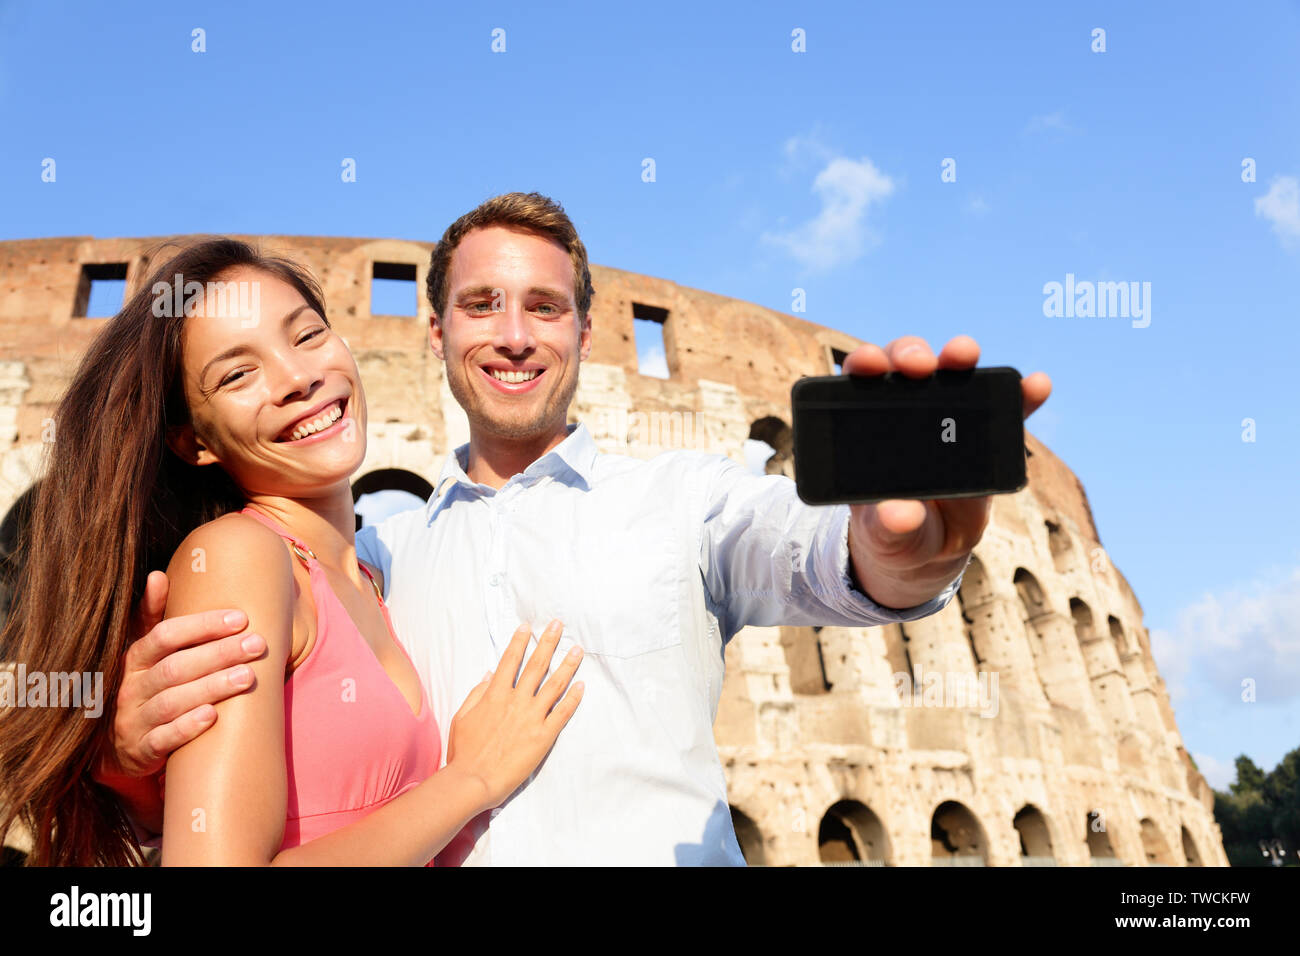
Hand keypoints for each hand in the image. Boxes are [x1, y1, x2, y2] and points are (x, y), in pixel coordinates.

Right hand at [98, 570, 265, 780]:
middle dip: (218, 654)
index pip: (164, 635)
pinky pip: (162, 740)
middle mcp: (131, 688)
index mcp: (135, 659)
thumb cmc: (145, 687)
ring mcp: (133, 721)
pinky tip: (213, 716)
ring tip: (248, 677)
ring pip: (172, 702)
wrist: (119, 746)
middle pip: (175, 667)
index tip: (241, 618)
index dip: (201, 625)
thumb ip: (153, 616)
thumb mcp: (145, 652)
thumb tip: (156, 575)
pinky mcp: (141, 751)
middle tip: (257, 644)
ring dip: (211, 687)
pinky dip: (186, 728)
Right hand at [445, 620, 583, 810]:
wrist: (473, 780)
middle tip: (559, 625)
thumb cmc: (464, 751)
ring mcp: (532, 717)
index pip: (510, 660)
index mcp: (494, 694)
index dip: (519, 641)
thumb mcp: (462, 717)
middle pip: (536, 665)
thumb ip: (476, 693)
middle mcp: (516, 700)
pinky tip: (582, 685)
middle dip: (548, 642)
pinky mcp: (543, 736)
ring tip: (577, 650)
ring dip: (568, 664)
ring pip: (554, 684)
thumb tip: (489, 674)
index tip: (528, 626)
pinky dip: (573, 698)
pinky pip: (563, 712)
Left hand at [842, 335, 1051, 608]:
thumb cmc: (891, 531)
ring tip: (966, 354)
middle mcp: (904, 410)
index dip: (864, 364)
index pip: (859, 382)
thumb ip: (887, 526)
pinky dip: (1021, 395)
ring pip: (952, 375)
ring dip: (959, 357)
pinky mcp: (985, 437)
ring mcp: (946, 419)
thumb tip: (899, 515)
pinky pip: (1005, 410)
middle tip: (920, 365)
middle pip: (905, 366)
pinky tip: (1035, 386)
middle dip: (911, 354)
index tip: (869, 365)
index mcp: (867, 426)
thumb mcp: (883, 534)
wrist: (927, 545)